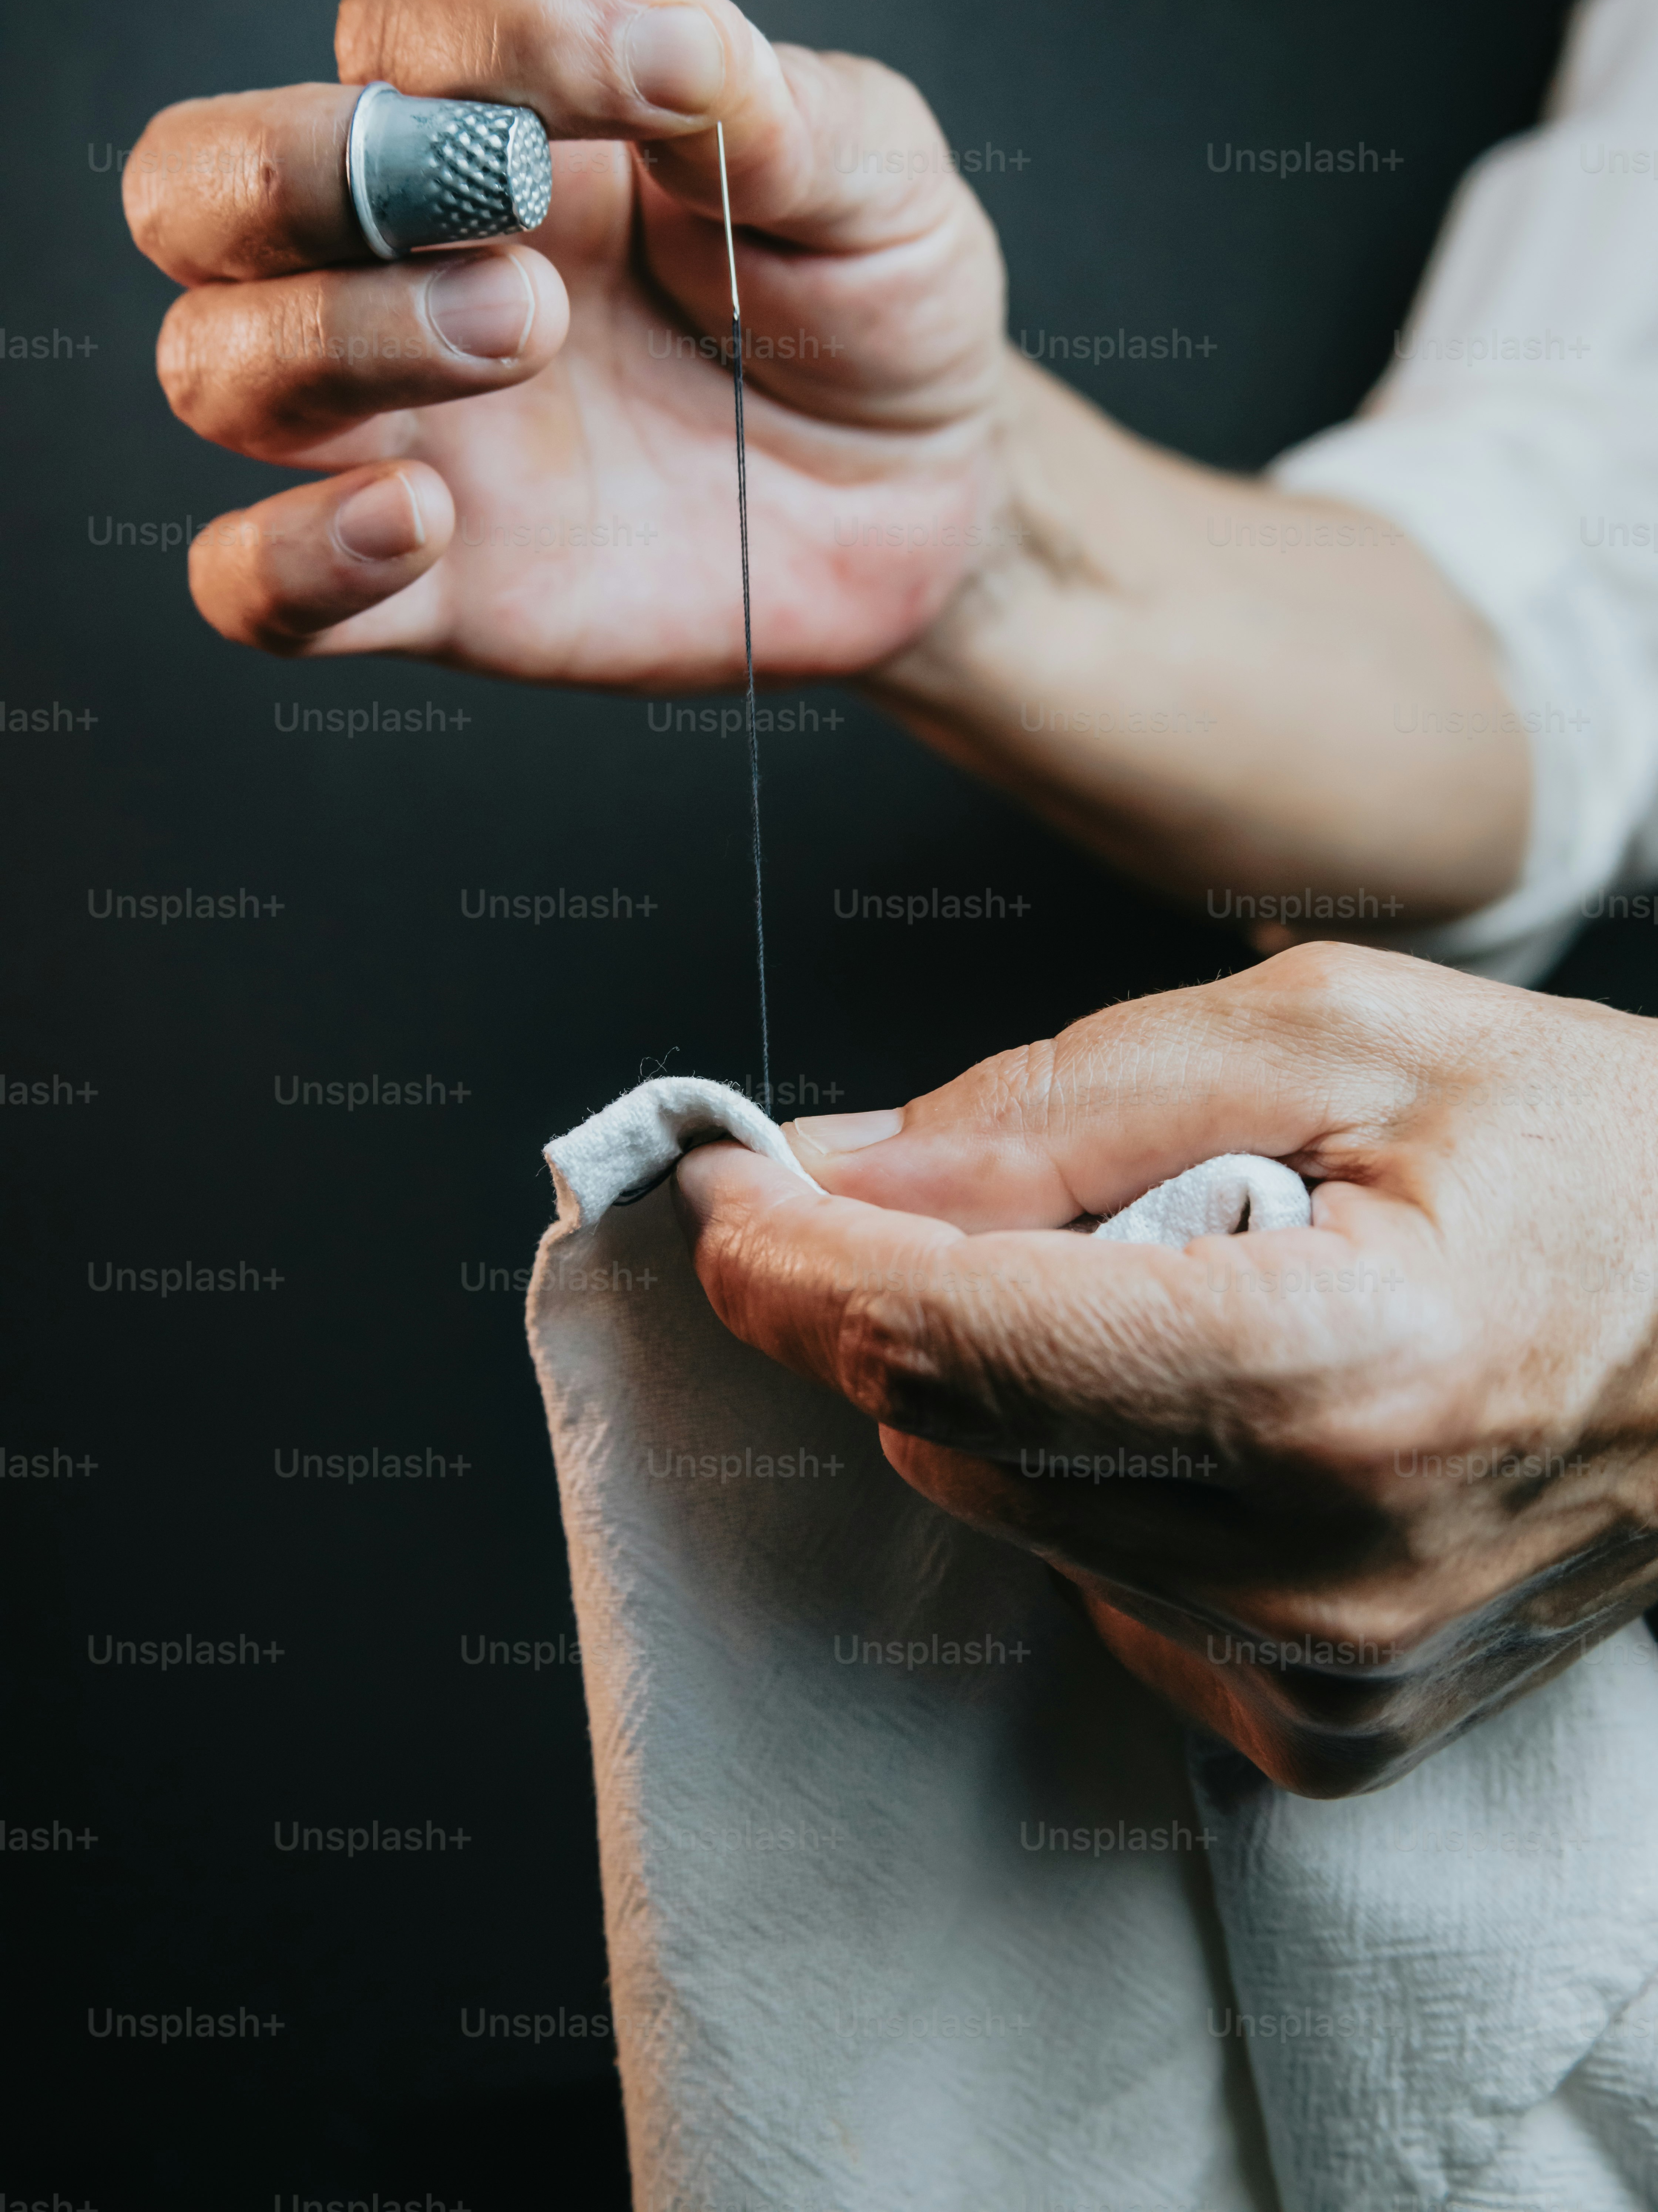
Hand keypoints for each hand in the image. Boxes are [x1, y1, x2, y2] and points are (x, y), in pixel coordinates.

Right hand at [123, 0, 1007, 680]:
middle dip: (292, 178)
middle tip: (507, 238)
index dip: (482, 33)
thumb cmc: (876, 308)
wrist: (929, 497)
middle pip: (198, 190)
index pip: (396, 27)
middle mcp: (411, 266)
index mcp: (507, 131)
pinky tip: (416, 522)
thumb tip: (661, 35)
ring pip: (214, 371)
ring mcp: (406, 432)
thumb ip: (759, 97)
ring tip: (519, 343)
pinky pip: (256, 588)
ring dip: (331, 344)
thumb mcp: (865, 170)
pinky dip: (289, 558)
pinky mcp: (433, 587)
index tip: (645, 81)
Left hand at [673, 944, 1657, 1795]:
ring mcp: (1332, 1675)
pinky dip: (1107, 1484)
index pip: (957, 1346)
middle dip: (916, 1302)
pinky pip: (1107, 1596)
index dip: (800, 1262)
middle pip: (958, 1440)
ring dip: (1027, 1388)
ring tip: (1200, 1289)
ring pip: (1014, 1516)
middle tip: (1016, 1193)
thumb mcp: (1338, 1031)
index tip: (730, 1193)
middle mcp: (1329, 1567)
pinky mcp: (1332, 1726)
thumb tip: (850, 1166)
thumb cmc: (1589, 1152)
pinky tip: (1226, 1406)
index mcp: (1343, 1373)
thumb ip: (1068, 1097)